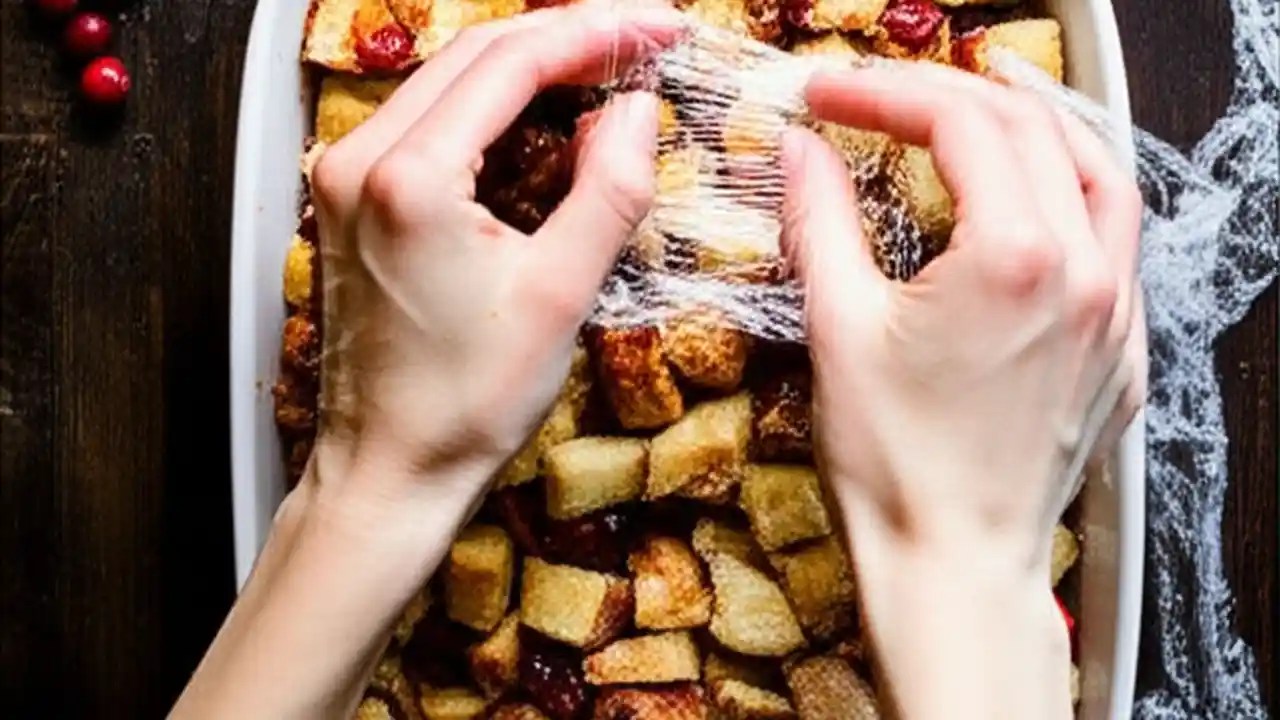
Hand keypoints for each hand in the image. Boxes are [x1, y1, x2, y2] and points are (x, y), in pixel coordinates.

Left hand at [175, 9, 677, 718]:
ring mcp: (343, 177)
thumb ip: (608, 190)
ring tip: (602, 68)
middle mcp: (359, 158)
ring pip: (446, 81)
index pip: (511, 60)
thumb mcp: (560, 296)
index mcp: (409, 176)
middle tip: (639, 40)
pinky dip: (487, 106)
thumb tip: (638, 109)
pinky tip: (538, 114)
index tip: (659, 28)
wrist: (386, 471)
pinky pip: (424, 121)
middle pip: (474, 54)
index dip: (596, 32)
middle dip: (563, 37)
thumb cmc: (466, 402)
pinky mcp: (348, 201)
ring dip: (525, 66)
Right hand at [783, 64, 1144, 718]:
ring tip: (984, 103)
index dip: (882, 92)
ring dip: (1036, 123)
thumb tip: (803, 152)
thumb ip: (820, 220)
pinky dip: (1076, 192)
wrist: (954, 569)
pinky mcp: (1119, 353)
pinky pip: (1120, 241)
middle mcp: (1086, 273)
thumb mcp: (839, 329)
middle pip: (1031, 128)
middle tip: (880, 95)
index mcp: (1017, 258)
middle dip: (947, 94)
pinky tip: (1037, 199)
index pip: (957, 122)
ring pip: (1101, 172)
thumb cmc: (897, 469)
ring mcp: (1115, 315)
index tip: (826, 95)